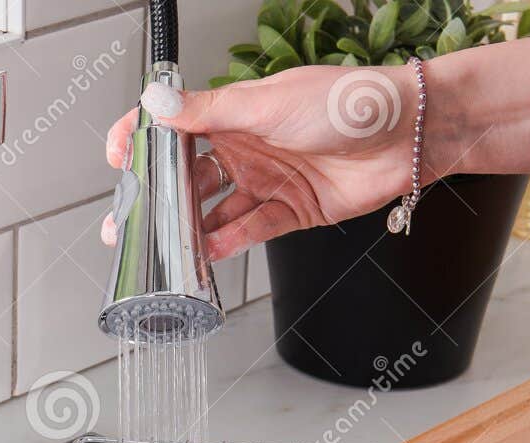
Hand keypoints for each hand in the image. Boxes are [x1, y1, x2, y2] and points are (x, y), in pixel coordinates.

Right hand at [104, 69, 421, 261]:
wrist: (411, 133)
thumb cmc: (352, 101)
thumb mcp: (268, 102)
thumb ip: (208, 111)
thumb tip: (156, 103)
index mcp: (236, 112)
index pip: (175, 124)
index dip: (142, 138)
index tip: (118, 158)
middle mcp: (247, 146)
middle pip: (187, 175)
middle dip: (156, 197)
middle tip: (128, 217)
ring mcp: (267, 180)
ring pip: (213, 210)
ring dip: (187, 229)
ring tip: (161, 247)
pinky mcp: (290, 211)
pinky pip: (248, 231)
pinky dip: (226, 243)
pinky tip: (206, 253)